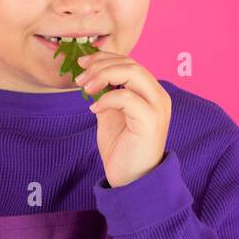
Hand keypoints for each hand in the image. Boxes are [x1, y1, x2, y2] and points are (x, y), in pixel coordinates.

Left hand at [74, 50, 171, 187]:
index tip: (82, 62)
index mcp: (151, 93)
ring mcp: (157, 107)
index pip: (130, 62)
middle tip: (79, 77)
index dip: (105, 58)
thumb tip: (91, 77)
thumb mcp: (111, 116)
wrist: (132, 181)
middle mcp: (158, 96)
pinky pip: (126, 97)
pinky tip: (93, 109)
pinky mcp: (151, 121)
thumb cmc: (122, 150)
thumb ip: (107, 95)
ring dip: (103, 76)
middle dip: (101, 65)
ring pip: (132, 73)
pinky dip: (106, 99)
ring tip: (84, 88)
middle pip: (131, 63)